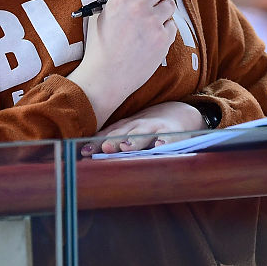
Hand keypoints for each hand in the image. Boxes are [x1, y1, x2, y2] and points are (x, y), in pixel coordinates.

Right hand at [69, 0, 178, 126]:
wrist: (107, 78)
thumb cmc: (99, 48)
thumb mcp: (100, 17)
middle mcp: (138, 8)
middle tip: (150, 3)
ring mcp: (153, 23)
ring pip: (169, 6)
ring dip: (162, 11)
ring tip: (148, 25)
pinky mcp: (164, 39)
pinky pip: (172, 25)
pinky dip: (164, 30)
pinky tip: (150, 41)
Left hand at [82, 101, 203, 155]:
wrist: (184, 113)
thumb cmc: (151, 126)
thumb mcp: (130, 128)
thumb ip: (111, 137)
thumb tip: (83, 150)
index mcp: (126, 127)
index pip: (108, 135)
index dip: (96, 143)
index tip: (83, 151)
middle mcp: (139, 126)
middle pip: (123, 134)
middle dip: (112, 141)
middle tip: (102, 149)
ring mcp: (156, 128)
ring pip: (144, 135)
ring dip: (134, 141)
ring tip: (125, 147)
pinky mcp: (174, 132)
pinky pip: (170, 138)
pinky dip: (166, 142)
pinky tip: (160, 147)